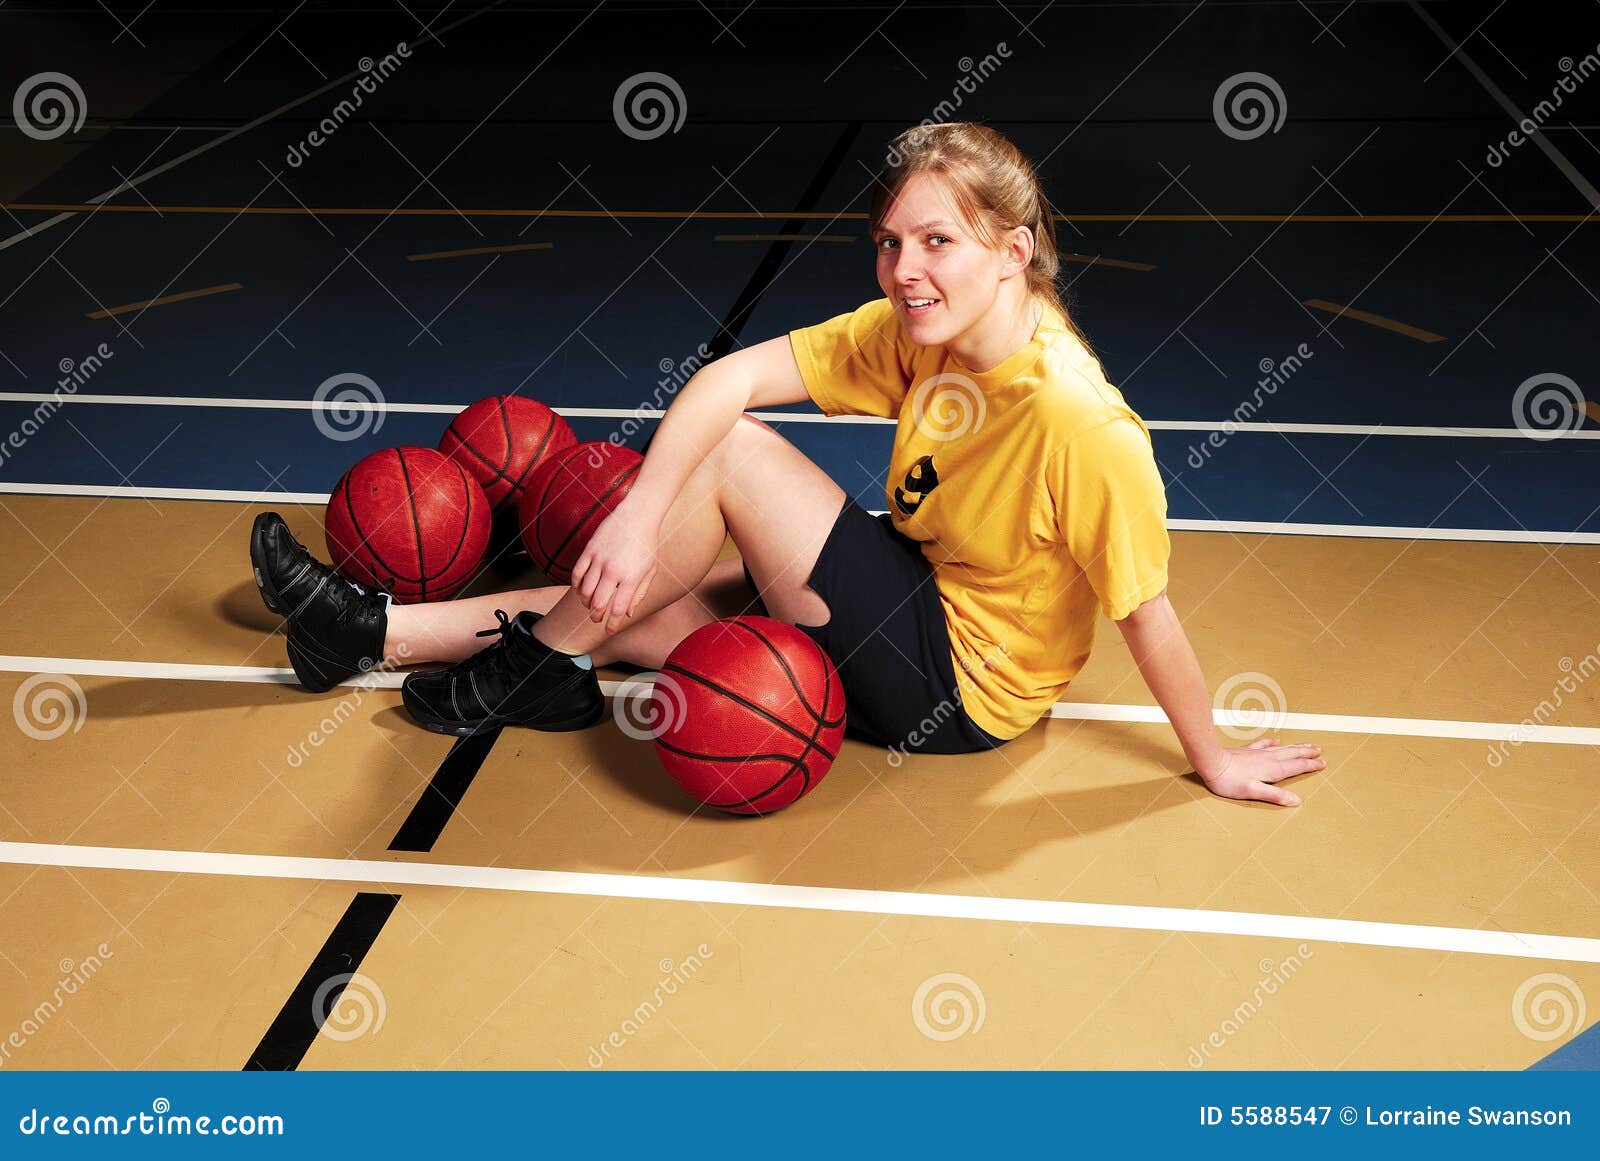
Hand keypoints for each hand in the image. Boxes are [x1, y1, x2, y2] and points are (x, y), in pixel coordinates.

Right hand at [569, 496, 660, 634]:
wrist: (638, 515)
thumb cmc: (647, 544)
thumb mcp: (650, 570)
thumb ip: (639, 593)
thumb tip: (628, 613)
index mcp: (631, 579)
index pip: (618, 610)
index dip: (612, 625)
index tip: (609, 631)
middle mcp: (614, 572)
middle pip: (598, 604)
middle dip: (595, 616)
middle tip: (596, 619)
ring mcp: (599, 560)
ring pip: (584, 591)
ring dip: (585, 602)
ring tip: (589, 605)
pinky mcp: (589, 550)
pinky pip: (576, 574)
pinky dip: (576, 586)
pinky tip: (580, 590)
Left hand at [1195, 738, 1323, 806]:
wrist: (1210, 762)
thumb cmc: (1229, 780)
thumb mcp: (1253, 791)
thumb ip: (1275, 796)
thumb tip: (1296, 800)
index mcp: (1273, 769)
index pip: (1297, 767)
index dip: (1310, 765)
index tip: (1323, 763)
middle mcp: (1268, 759)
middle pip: (1292, 754)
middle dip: (1307, 754)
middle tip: (1319, 751)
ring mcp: (1257, 753)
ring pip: (1282, 748)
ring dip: (1295, 747)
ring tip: (1306, 744)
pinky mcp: (1247, 751)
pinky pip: (1264, 744)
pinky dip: (1272, 742)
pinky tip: (1276, 740)